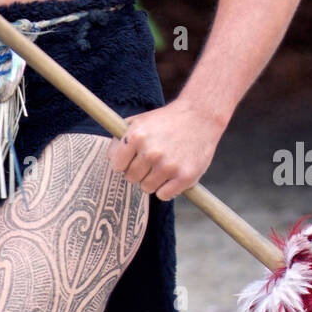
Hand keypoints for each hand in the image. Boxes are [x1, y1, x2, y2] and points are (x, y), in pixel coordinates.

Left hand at [106, 100, 224, 199]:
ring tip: (164, 164)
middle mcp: (151, 152)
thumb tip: (110, 159)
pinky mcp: (185, 177)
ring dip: (153, 180)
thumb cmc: (166, 120)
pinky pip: (164, 195)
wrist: (200, 116)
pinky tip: (173, 174)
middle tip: (151, 160)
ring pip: (147, 188)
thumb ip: (121, 139)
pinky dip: (167, 188)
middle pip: (131, 178)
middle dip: (139, 171)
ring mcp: (168, 166)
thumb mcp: (139, 121)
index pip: (116, 165)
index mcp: (136, 136)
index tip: (132, 158)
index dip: (124, 163)